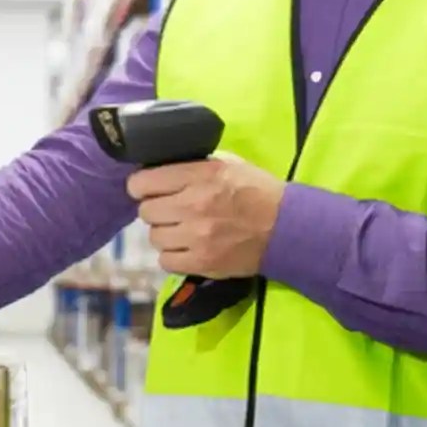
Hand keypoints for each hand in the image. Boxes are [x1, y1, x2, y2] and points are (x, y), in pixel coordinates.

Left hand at [127, 153, 285, 278]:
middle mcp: (193, 205)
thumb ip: (193, 165)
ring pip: (154, 238)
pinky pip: (165, 262)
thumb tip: (161, 168)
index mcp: (199, 176)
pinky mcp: (202, 262)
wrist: (287, 227)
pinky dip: (173, 256)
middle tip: (170, 211)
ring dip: (165, 234)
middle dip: (155, 210)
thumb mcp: (227, 164)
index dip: (140, 186)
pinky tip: (186, 248)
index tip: (145, 190)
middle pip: (146, 212)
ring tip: (181, 230)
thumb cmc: (257, 191)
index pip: (144, 182)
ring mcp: (197, 236)